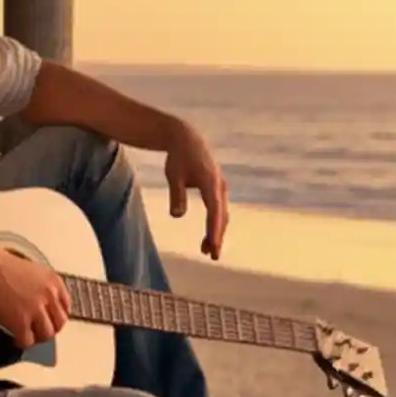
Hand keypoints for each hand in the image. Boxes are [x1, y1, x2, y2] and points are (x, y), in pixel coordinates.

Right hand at [0, 249, 70, 348]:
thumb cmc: (5, 267)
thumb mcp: (35, 272)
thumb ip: (45, 288)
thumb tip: (47, 305)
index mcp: (54, 282)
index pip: (66, 306)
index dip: (57, 316)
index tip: (52, 320)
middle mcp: (49, 296)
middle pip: (60, 322)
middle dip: (51, 329)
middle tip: (41, 331)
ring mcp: (36, 309)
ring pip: (46, 334)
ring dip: (38, 337)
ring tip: (29, 336)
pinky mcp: (20, 321)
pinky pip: (27, 340)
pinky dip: (23, 342)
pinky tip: (17, 338)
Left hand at [163, 119, 229, 259]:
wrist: (187, 140)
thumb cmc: (179, 158)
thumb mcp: (174, 175)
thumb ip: (176, 195)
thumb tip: (177, 216)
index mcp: (210, 182)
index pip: (214, 211)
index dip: (213, 230)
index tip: (213, 246)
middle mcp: (220, 186)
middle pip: (221, 215)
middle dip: (217, 236)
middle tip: (212, 256)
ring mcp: (221, 188)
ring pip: (222, 214)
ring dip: (216, 232)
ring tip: (206, 251)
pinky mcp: (218, 189)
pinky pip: (219, 210)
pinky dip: (215, 224)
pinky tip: (208, 238)